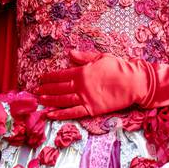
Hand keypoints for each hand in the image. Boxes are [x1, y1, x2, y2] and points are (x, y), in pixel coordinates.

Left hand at [36, 48, 168, 119]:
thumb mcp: (101, 57)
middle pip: (59, 88)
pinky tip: (51, 114)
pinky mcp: (91, 109)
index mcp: (82, 71)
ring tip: (39, 101)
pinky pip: (73, 112)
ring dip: (49, 101)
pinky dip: (60, 114)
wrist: (133, 82)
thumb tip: (70, 53)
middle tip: (35, 90)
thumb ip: (84, 57)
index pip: (61, 74)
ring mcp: (85, 98)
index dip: (50, 77)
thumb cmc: (119, 67)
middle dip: (46, 89)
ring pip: (62, 100)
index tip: (41, 78)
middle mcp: (80, 85)